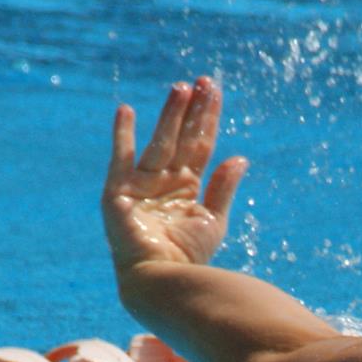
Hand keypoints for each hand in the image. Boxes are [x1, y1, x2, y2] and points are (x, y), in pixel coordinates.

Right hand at [102, 76, 248, 269]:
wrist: (161, 281)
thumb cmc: (187, 257)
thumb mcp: (212, 219)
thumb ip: (223, 187)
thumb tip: (240, 157)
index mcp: (186, 186)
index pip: (200, 144)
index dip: (208, 118)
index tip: (215, 90)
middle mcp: (164, 180)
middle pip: (182, 137)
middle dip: (192, 110)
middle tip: (204, 80)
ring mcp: (142, 184)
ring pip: (160, 142)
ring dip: (170, 116)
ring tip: (182, 88)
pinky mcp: (120, 192)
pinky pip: (121, 158)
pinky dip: (122, 135)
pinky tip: (126, 111)